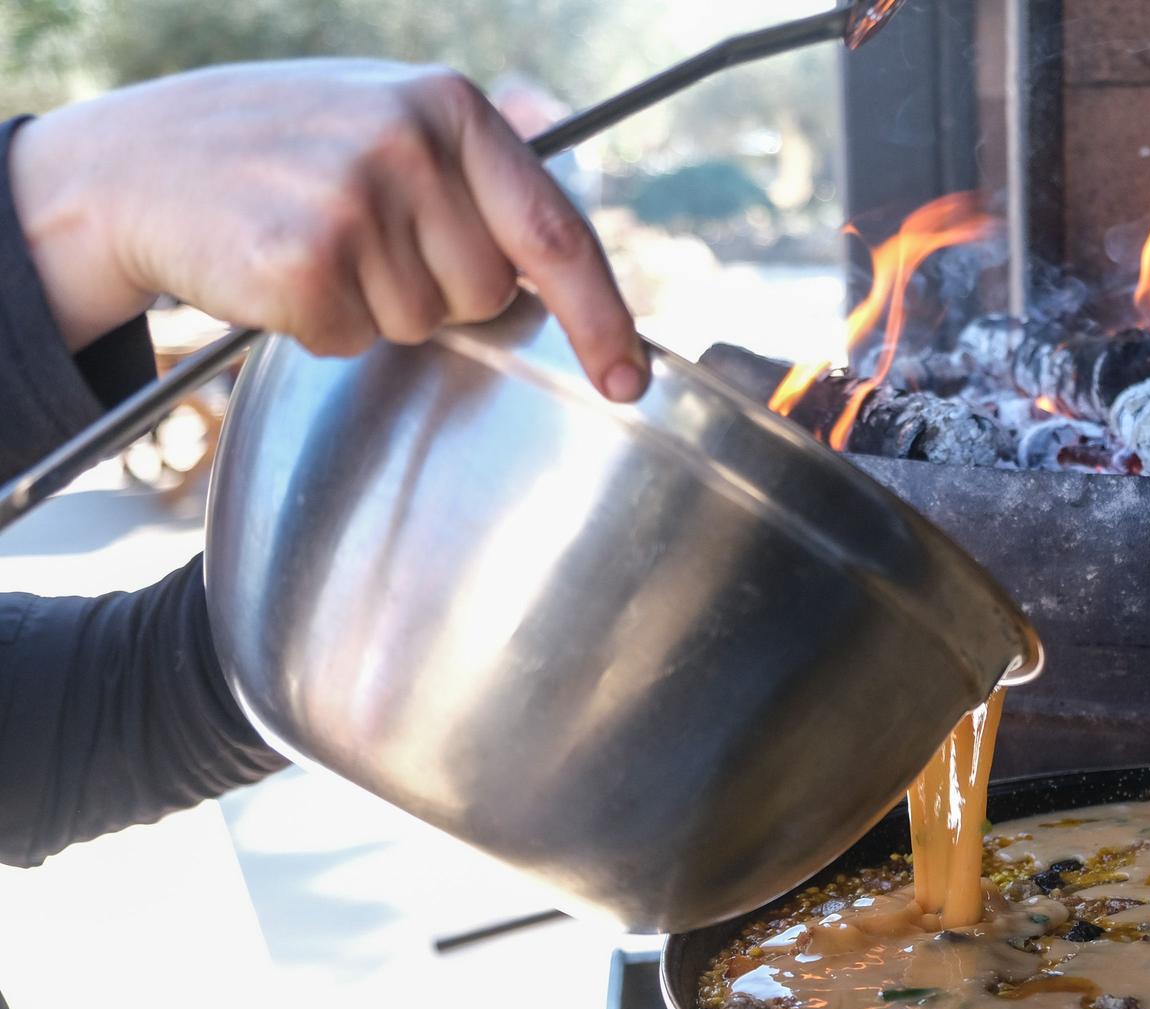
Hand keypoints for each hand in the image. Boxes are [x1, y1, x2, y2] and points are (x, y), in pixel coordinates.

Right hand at [9, 60, 646, 401]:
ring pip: (421, 324)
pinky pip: (352, 340)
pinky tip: (276, 269)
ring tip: (314, 244)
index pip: (558, 231)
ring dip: (371, 306)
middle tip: (363, 240)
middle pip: (486, 292)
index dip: (602, 315)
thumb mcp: (387, 115)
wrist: (137, 162)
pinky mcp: (304, 259)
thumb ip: (477, 163)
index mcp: (451, 108)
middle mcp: (412, 146)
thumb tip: (569, 203)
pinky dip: (317, 326)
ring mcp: (357, 200)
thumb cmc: (279, 148)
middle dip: (436, 290)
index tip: (629, 376)